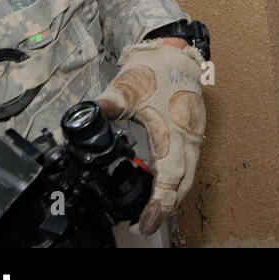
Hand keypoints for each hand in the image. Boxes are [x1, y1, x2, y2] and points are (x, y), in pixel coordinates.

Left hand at [97, 38, 205, 234]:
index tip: (146, 222)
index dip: (159, 204)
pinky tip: (162, 185)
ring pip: (189, 176)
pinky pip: (189, 165)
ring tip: (153, 212)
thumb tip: (85, 116)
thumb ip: (107, 105)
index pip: (170, 178)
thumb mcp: (125, 88)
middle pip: (183, 184)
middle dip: (166, 208)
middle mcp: (189, 138)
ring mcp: (194, 136)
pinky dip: (178, 181)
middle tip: (145, 226)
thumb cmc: (154, 71)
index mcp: (174, 131)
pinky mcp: (193, 133)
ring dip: (173, 196)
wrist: (174, 53)